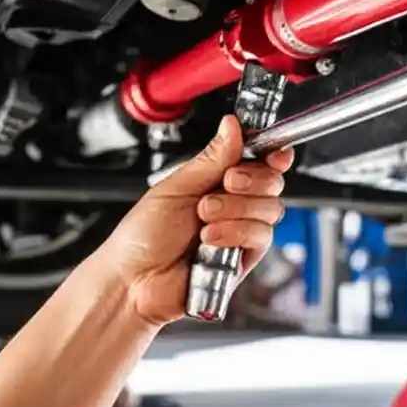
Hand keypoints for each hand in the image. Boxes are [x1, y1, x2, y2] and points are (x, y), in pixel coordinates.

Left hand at [90, 115, 293, 326]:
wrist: (133, 280)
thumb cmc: (142, 237)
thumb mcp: (176, 187)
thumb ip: (212, 158)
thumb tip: (232, 126)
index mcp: (216, 181)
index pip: (258, 161)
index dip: (272, 154)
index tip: (273, 153)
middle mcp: (233, 205)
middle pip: (272, 182)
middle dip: (251, 179)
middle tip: (225, 183)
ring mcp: (240, 232)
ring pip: (269, 208)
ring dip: (236, 209)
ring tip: (204, 218)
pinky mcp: (244, 259)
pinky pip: (261, 237)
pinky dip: (236, 232)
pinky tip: (211, 239)